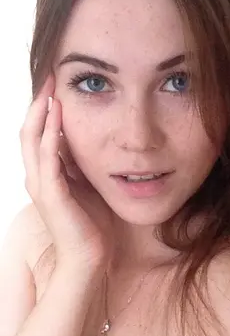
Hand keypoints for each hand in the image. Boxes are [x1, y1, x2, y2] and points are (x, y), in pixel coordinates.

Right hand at [21, 74, 114, 270]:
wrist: (90, 259)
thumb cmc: (92, 225)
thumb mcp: (88, 185)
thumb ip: (83, 164)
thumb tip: (92, 140)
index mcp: (46, 174)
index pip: (40, 133)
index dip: (46, 108)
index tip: (58, 83)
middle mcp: (38, 177)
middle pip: (30, 130)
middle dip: (40, 102)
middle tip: (50, 76)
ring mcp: (41, 186)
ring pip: (32, 141)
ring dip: (41, 113)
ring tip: (51, 89)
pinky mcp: (51, 196)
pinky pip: (47, 160)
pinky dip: (50, 137)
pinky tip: (58, 118)